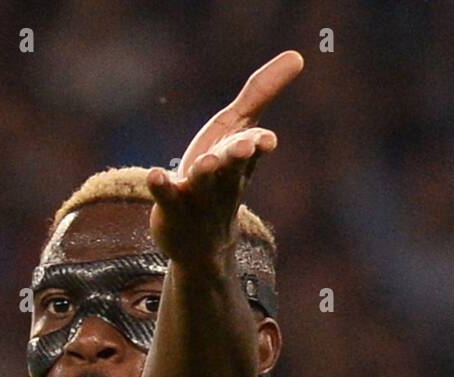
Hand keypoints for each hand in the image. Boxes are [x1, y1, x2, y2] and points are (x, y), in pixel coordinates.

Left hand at [145, 50, 303, 266]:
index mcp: (242, 161)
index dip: (258, 144)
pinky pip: (166, 196)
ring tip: (205, 163)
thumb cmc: (222, 175)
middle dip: (238, 157)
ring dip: (206, 172)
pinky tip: (155, 174)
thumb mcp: (239, 131)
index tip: (267, 141)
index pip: (253, 150)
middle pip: (233, 167)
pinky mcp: (171, 207)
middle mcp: (223, 179)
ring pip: (204, 183)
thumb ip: (261, 94)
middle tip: (245, 148)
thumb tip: (298, 56)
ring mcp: (197, 196)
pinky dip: (161, 186)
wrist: (202, 242)